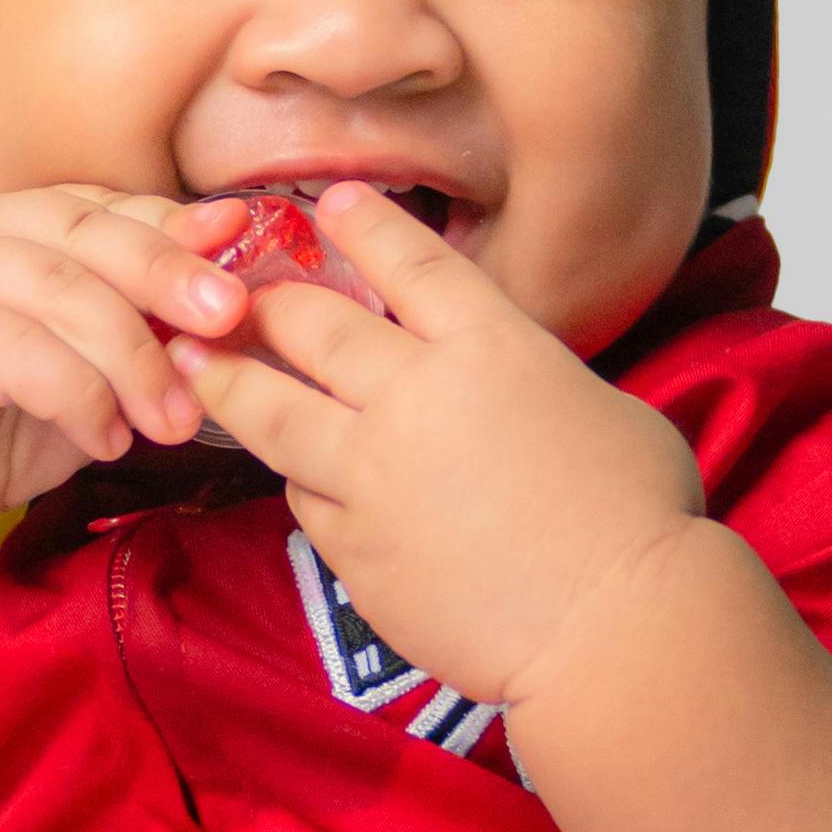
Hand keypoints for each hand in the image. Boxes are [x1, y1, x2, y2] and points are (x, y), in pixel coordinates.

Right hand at [0, 187, 251, 542]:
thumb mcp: (75, 362)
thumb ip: (133, 321)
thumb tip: (228, 295)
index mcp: (7, 220)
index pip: (105, 206)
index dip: (178, 230)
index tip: (243, 257)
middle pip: (88, 232)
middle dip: (169, 274)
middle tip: (228, 321)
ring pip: (63, 290)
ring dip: (133, 359)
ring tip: (171, 418)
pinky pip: (25, 354)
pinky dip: (81, 399)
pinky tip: (103, 438)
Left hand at [174, 183, 705, 705]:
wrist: (615, 626)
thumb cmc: (641, 516)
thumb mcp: (595, 405)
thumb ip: (527, 378)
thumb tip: (504, 381)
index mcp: (492, 347)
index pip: (409, 263)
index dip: (363, 226)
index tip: (328, 205)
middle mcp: (416, 396)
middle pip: (312, 324)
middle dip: (266, 299)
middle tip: (235, 292)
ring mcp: (373, 473)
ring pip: (271, 409)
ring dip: (225, 378)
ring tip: (190, 361)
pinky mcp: (354, 546)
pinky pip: (302, 496)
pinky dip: (296, 476)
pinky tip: (288, 469)